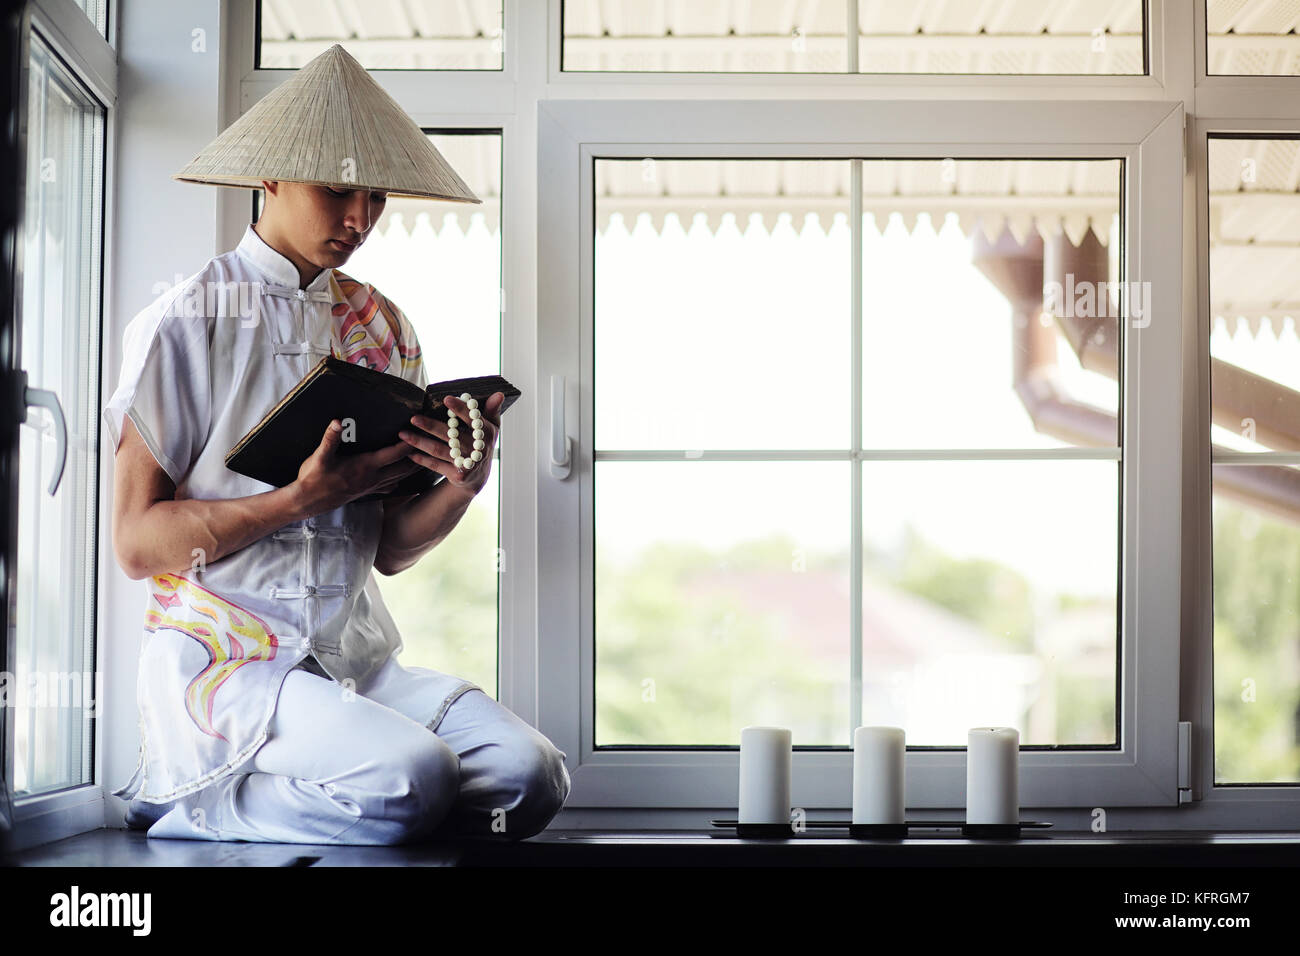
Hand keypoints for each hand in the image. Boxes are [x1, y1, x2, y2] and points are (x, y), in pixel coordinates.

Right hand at [290, 418, 421, 517]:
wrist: (307, 501)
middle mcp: (373, 478)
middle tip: (430, 441)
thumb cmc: (313, 478)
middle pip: (406, 467)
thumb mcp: (319, 457)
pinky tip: (406, 474)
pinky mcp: (368, 492)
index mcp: (365, 467)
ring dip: (414, 466)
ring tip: (426, 454)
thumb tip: (337, 422)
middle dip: (419, 454)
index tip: (419, 429)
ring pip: (401, 477)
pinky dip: (402, 478)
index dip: (409, 442)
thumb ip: (330, 439)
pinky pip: (392, 485)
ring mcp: (372, 487)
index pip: (395, 454)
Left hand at [398, 391, 504, 499]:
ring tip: (403, 434)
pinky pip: (437, 465)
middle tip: (413, 418)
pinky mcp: (457, 475)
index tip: (446, 399)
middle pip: (451, 435)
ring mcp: (467, 462)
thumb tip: (499, 393)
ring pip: (440, 450)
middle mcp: (477, 448)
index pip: (472, 418)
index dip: (460, 409)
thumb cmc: (481, 442)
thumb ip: (491, 410)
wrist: (478, 475)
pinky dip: (422, 459)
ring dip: (420, 442)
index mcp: (487, 432)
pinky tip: (409, 452)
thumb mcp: (491, 427)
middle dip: (431, 426)